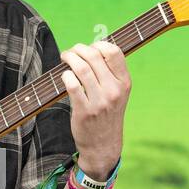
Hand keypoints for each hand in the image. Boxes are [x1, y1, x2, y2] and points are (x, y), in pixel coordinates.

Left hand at [58, 40, 130, 178]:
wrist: (103, 144)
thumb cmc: (107, 114)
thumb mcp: (117, 93)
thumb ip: (110, 73)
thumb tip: (93, 48)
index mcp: (124, 83)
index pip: (114, 52)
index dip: (99, 44)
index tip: (89, 47)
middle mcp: (114, 91)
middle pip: (94, 56)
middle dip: (79, 49)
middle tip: (71, 52)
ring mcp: (99, 101)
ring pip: (82, 68)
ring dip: (70, 58)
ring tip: (65, 58)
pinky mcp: (84, 111)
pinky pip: (72, 85)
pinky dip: (66, 75)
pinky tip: (64, 75)